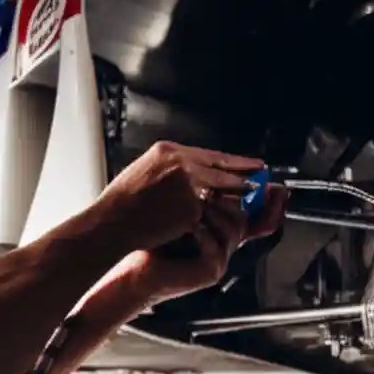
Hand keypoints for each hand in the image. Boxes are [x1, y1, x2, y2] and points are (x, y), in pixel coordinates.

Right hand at [92, 141, 269, 254]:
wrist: (112, 223)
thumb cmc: (121, 203)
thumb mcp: (143, 171)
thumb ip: (168, 169)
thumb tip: (187, 172)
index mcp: (168, 151)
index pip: (209, 154)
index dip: (231, 160)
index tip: (247, 162)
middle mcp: (181, 163)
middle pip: (222, 167)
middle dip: (244, 171)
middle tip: (262, 173)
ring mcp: (189, 185)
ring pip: (223, 188)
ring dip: (241, 191)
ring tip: (257, 192)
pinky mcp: (192, 207)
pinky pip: (214, 211)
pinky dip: (225, 213)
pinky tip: (237, 215)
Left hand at [118, 183, 288, 302]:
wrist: (137, 265)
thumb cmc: (154, 236)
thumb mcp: (179, 208)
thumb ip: (198, 190)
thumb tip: (214, 161)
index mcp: (222, 227)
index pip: (252, 210)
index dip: (264, 195)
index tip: (268, 175)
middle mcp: (226, 242)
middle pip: (251, 217)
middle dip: (253, 199)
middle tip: (253, 183)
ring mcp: (221, 257)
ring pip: (235, 230)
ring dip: (220, 212)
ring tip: (206, 201)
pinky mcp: (210, 271)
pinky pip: (216, 249)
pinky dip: (206, 234)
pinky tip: (194, 225)